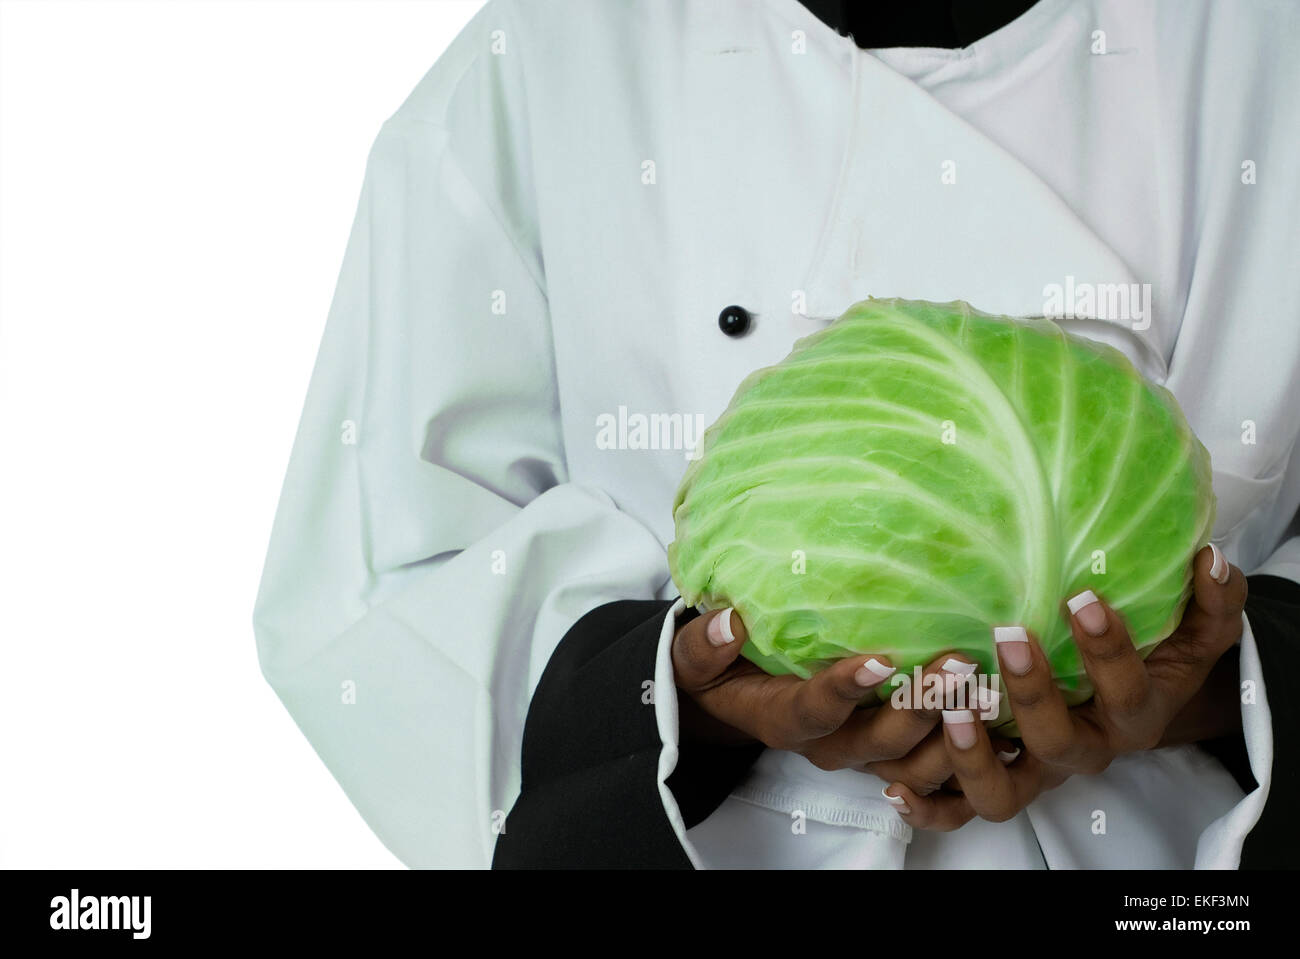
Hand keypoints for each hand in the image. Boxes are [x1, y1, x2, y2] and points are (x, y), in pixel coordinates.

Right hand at [674, 607, 984, 789]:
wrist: (732, 704)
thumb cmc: (720, 673)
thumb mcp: (694, 661)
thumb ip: (704, 646)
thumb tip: (729, 621)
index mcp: (784, 719)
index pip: (817, 709)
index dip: (847, 688)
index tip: (880, 658)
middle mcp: (830, 744)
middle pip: (880, 742)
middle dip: (921, 708)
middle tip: (958, 664)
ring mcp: (866, 752)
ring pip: (917, 764)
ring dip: (956, 734)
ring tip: (991, 690)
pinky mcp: (892, 752)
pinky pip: (936, 771)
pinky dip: (972, 755)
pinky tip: (1012, 726)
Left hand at [885, 543, 1246, 829]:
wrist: (1128, 708)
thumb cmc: (1152, 660)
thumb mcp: (1192, 634)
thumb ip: (1212, 602)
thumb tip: (1211, 557)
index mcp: (1130, 717)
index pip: (1127, 692)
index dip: (1109, 651)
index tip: (1083, 598)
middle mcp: (1081, 751)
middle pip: (1060, 744)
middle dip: (1034, 692)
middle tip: (1009, 634)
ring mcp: (1034, 772)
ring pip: (1004, 794)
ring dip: (974, 757)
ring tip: (951, 709)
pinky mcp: (994, 781)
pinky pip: (959, 812)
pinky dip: (928, 807)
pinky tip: (895, 784)